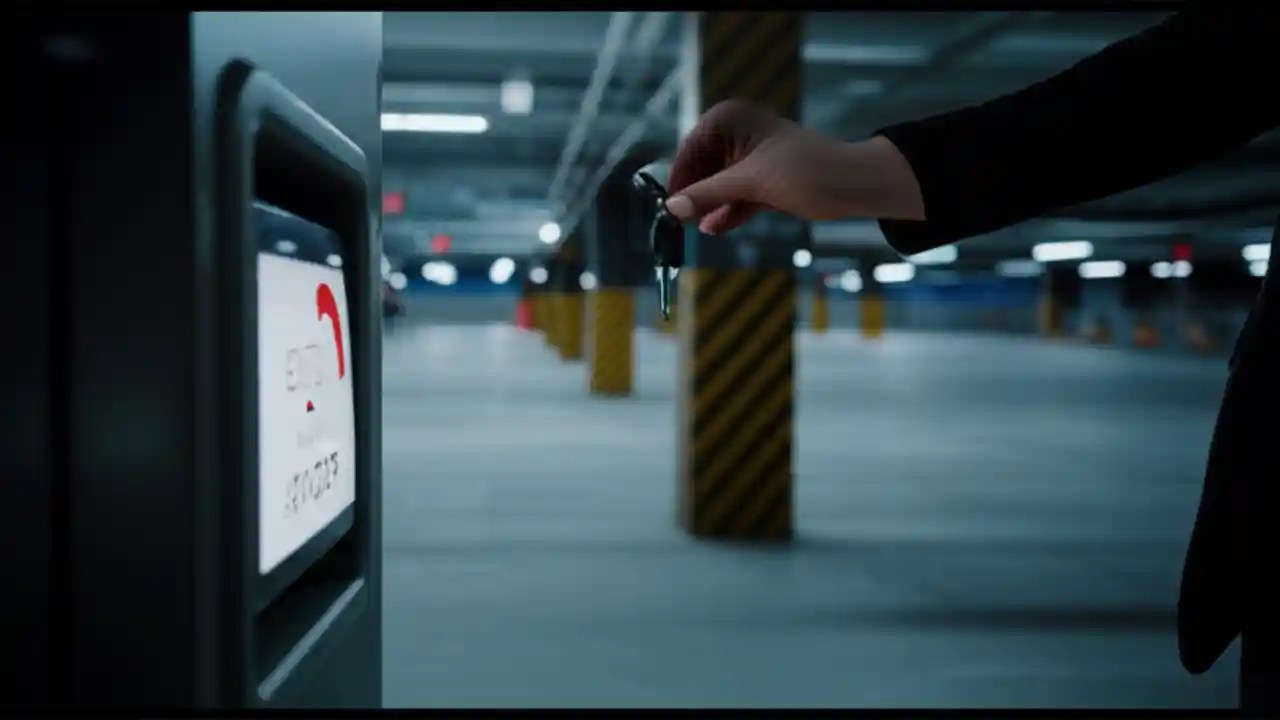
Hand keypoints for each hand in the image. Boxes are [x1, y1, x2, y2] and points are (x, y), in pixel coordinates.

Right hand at [665, 100, 924, 234]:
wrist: (853, 184)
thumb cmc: (804, 171)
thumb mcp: (750, 183)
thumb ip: (707, 194)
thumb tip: (671, 207)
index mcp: (729, 120)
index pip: (689, 151)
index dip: (679, 181)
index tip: (667, 209)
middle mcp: (736, 133)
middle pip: (702, 169)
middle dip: (695, 196)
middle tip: (681, 224)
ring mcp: (751, 157)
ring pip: (719, 185)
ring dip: (710, 206)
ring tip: (697, 229)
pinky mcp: (764, 179)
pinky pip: (736, 195)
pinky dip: (728, 211)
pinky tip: (715, 228)